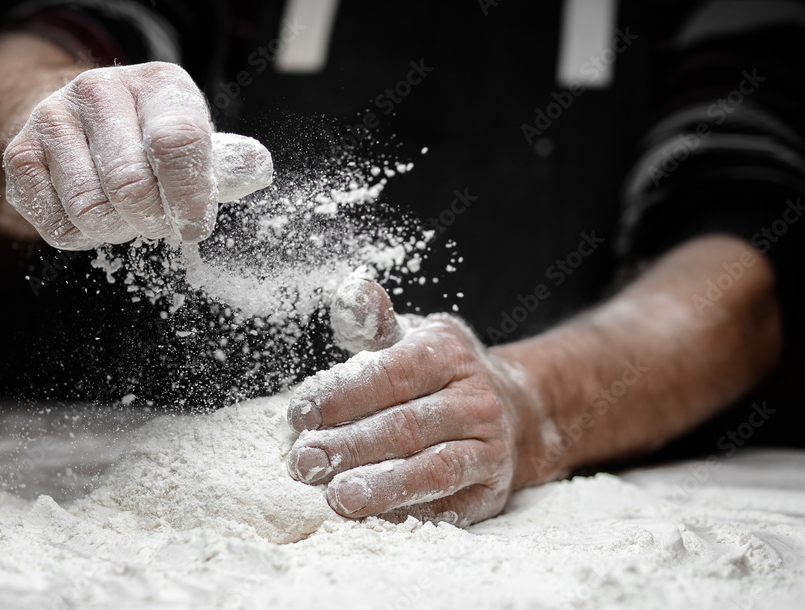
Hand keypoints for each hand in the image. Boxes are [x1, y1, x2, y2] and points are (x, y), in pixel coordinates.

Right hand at [3, 62, 271, 249]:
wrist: (82, 121)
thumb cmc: (152, 139)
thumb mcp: (198, 138)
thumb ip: (228, 161)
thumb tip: (254, 167)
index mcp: (158, 84)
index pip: (177, 144)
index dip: (191, 199)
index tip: (195, 225)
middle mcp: (99, 90)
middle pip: (130, 185)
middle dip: (154, 221)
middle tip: (161, 222)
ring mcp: (52, 119)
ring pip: (90, 210)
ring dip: (118, 229)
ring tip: (127, 213)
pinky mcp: (19, 153)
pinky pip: (56, 224)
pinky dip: (83, 237)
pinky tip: (96, 213)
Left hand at [286, 276, 539, 525]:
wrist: (515, 410)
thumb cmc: (439, 374)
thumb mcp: (411, 337)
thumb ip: (375, 322)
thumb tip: (353, 291)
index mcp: (447, 354)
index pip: (389, 375)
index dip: (341, 395)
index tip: (298, 415)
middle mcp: (475, 399)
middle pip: (405, 426)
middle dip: (350, 446)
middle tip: (303, 462)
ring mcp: (489, 447)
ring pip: (432, 470)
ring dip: (383, 487)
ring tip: (337, 499)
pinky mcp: (491, 490)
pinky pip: (452, 505)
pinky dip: (413, 515)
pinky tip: (376, 522)